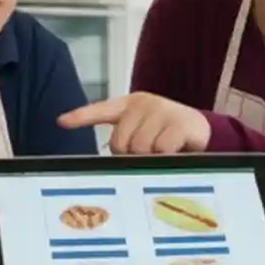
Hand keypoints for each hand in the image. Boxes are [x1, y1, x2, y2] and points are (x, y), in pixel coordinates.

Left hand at [58, 93, 210, 154]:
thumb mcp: (143, 132)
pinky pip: (162, 149)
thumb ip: (125, 140)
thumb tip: (112, 160)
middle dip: (132, 155)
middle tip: (149, 153)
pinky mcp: (179, 122)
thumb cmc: (166, 134)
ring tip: (163, 152)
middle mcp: (143, 103)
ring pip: (140, 148)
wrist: (202, 129)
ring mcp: (162, 110)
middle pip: (120, 142)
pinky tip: (176, 151)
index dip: (80, 116)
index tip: (61, 122)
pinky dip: (167, 156)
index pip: (100, 110)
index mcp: (129, 105)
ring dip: (151, 158)